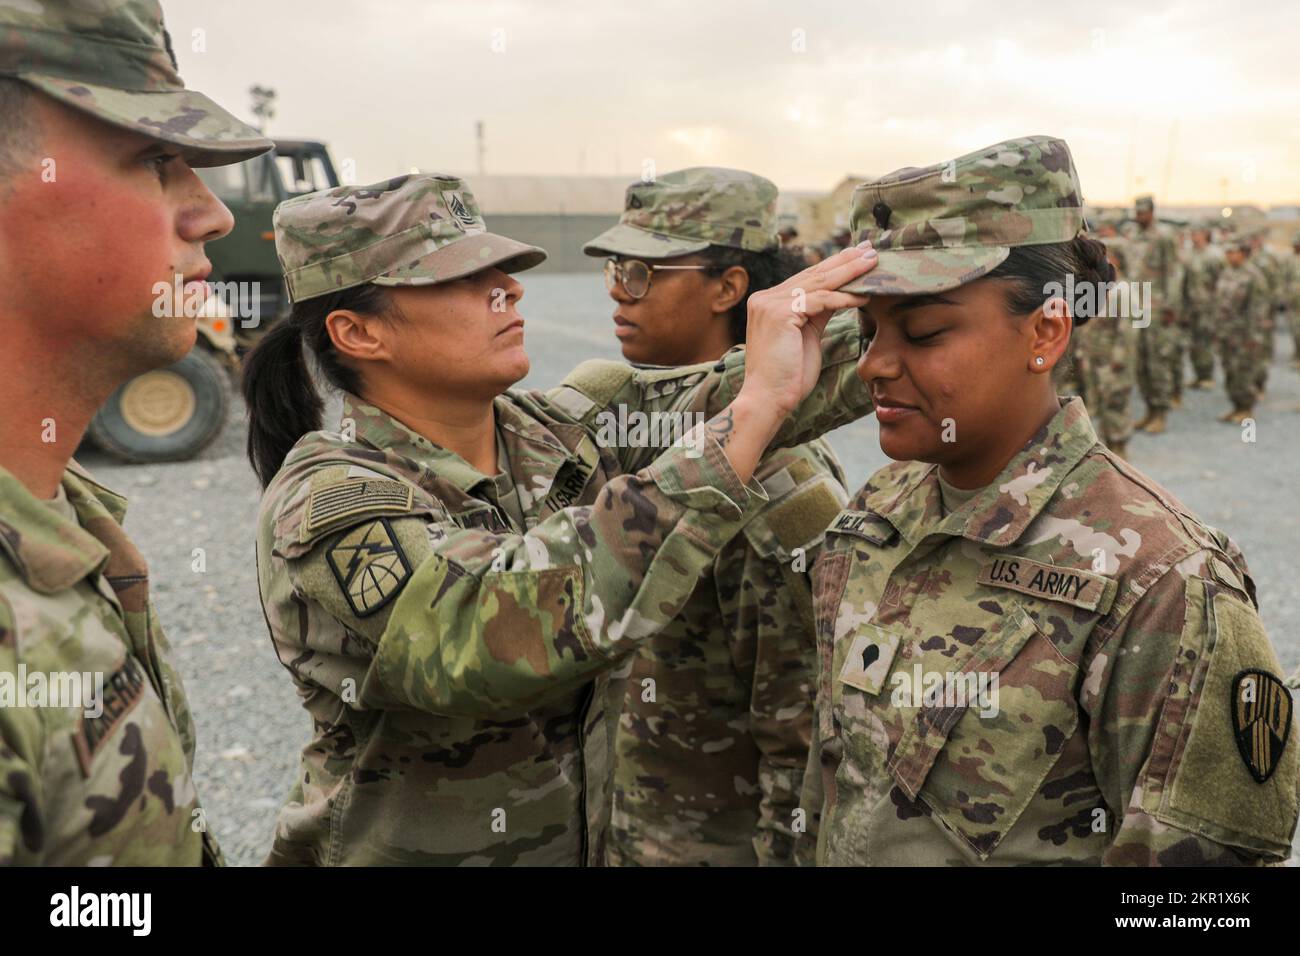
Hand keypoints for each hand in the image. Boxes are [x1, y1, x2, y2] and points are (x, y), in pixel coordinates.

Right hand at [741, 243, 875, 414]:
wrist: (768, 399)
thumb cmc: (788, 375)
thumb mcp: (807, 335)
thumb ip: (819, 312)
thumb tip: (843, 292)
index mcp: (769, 302)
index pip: (807, 277)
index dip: (834, 265)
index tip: (858, 255)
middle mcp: (765, 298)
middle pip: (813, 274)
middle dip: (845, 261)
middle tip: (870, 249)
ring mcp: (769, 304)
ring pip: (818, 282)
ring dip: (849, 272)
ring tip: (873, 264)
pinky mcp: (778, 314)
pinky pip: (819, 300)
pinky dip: (843, 298)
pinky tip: (863, 297)